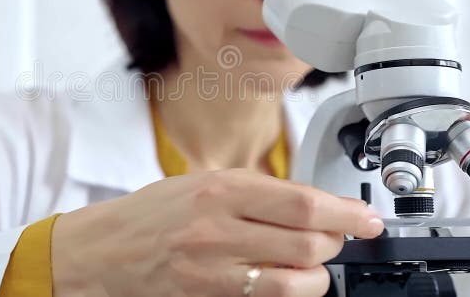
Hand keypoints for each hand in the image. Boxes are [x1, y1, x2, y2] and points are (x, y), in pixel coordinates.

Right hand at [52, 169, 383, 296]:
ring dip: (317, 274)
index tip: (366, 218)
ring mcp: (214, 268)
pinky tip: (285, 278)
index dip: (345, 213)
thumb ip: (255, 191)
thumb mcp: (200, 183)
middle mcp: (219, 227)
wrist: (104, 251)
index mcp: (220, 188)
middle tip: (338, 237)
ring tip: (314, 264)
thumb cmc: (151, 214)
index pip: (302, 202)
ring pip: (295, 279)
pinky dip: (288, 290)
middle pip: (307, 241)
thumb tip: (312, 203)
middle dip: (334, 242)